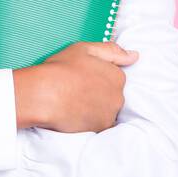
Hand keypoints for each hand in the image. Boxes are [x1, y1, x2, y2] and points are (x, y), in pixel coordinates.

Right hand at [13, 41, 137, 133]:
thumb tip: (134, 56)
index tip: (83, 79)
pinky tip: (76, 114)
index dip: (97, 78)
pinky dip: (91, 121)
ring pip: (107, 111)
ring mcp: (110, 113)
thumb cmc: (61, 68)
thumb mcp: (84, 49)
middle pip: (113, 96)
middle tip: (77, 91)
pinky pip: (100, 124)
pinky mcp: (100, 128)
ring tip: (75, 103)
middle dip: (99, 94)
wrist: (43, 94)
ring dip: (96, 108)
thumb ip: (112, 51)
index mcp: (117, 75)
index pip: (115, 78)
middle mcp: (118, 95)